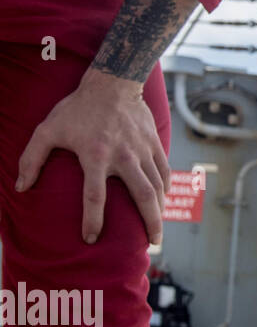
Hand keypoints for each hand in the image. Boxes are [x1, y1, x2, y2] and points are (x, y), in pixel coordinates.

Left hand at [15, 68, 168, 245]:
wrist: (112, 83)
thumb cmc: (77, 108)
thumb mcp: (48, 130)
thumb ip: (31, 159)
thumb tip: (20, 188)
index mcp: (96, 156)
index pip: (95, 197)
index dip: (92, 221)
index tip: (91, 238)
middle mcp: (123, 157)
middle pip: (142, 196)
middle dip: (149, 222)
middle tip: (152, 243)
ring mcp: (142, 150)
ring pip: (158, 186)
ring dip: (160, 210)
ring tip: (158, 229)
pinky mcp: (154, 143)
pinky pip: (164, 171)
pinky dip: (165, 188)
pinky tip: (163, 200)